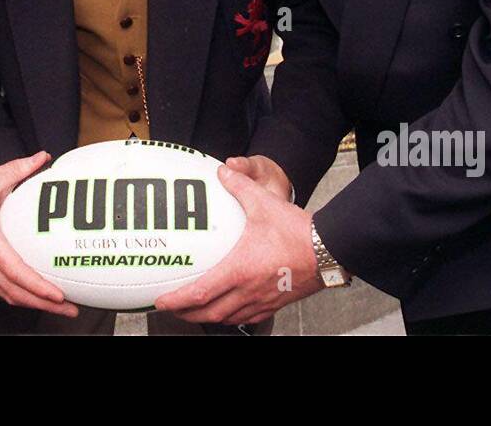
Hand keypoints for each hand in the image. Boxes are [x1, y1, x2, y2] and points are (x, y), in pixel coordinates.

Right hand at [0, 151, 77, 317]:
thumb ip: (15, 170)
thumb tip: (41, 158)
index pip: (17, 273)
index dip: (40, 288)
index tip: (60, 296)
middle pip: (17, 293)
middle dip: (45, 304)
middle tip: (70, 310)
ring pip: (7, 294)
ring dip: (33, 303)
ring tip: (55, 305)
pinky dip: (17, 294)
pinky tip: (29, 291)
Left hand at [154, 163, 322, 324]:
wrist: (329, 250)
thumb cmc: (298, 232)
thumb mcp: (264, 203)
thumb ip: (240, 186)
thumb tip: (223, 171)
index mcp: (240, 269)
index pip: (200, 293)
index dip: (176, 300)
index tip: (160, 301)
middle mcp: (248, 290)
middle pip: (209, 313)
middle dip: (186, 314)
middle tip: (172, 308)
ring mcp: (262, 300)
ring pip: (227, 318)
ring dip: (208, 316)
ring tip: (196, 311)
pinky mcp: (275, 303)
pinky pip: (247, 317)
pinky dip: (232, 316)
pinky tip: (230, 309)